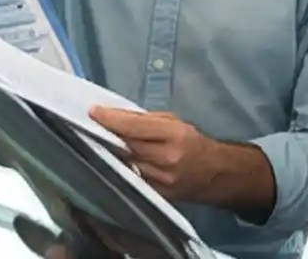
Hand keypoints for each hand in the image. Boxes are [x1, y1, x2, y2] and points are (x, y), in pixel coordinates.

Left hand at [89, 106, 221, 203]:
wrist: (215, 174)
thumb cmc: (193, 143)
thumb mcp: (176, 123)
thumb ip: (147, 120)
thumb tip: (117, 116)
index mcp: (174, 135)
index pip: (135, 127)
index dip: (112, 120)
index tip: (93, 112)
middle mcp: (166, 158)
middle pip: (127, 146)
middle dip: (107, 135)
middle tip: (91, 125)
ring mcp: (160, 180)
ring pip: (126, 164)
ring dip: (111, 153)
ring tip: (100, 142)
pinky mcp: (155, 194)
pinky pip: (131, 178)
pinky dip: (121, 168)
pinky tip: (114, 161)